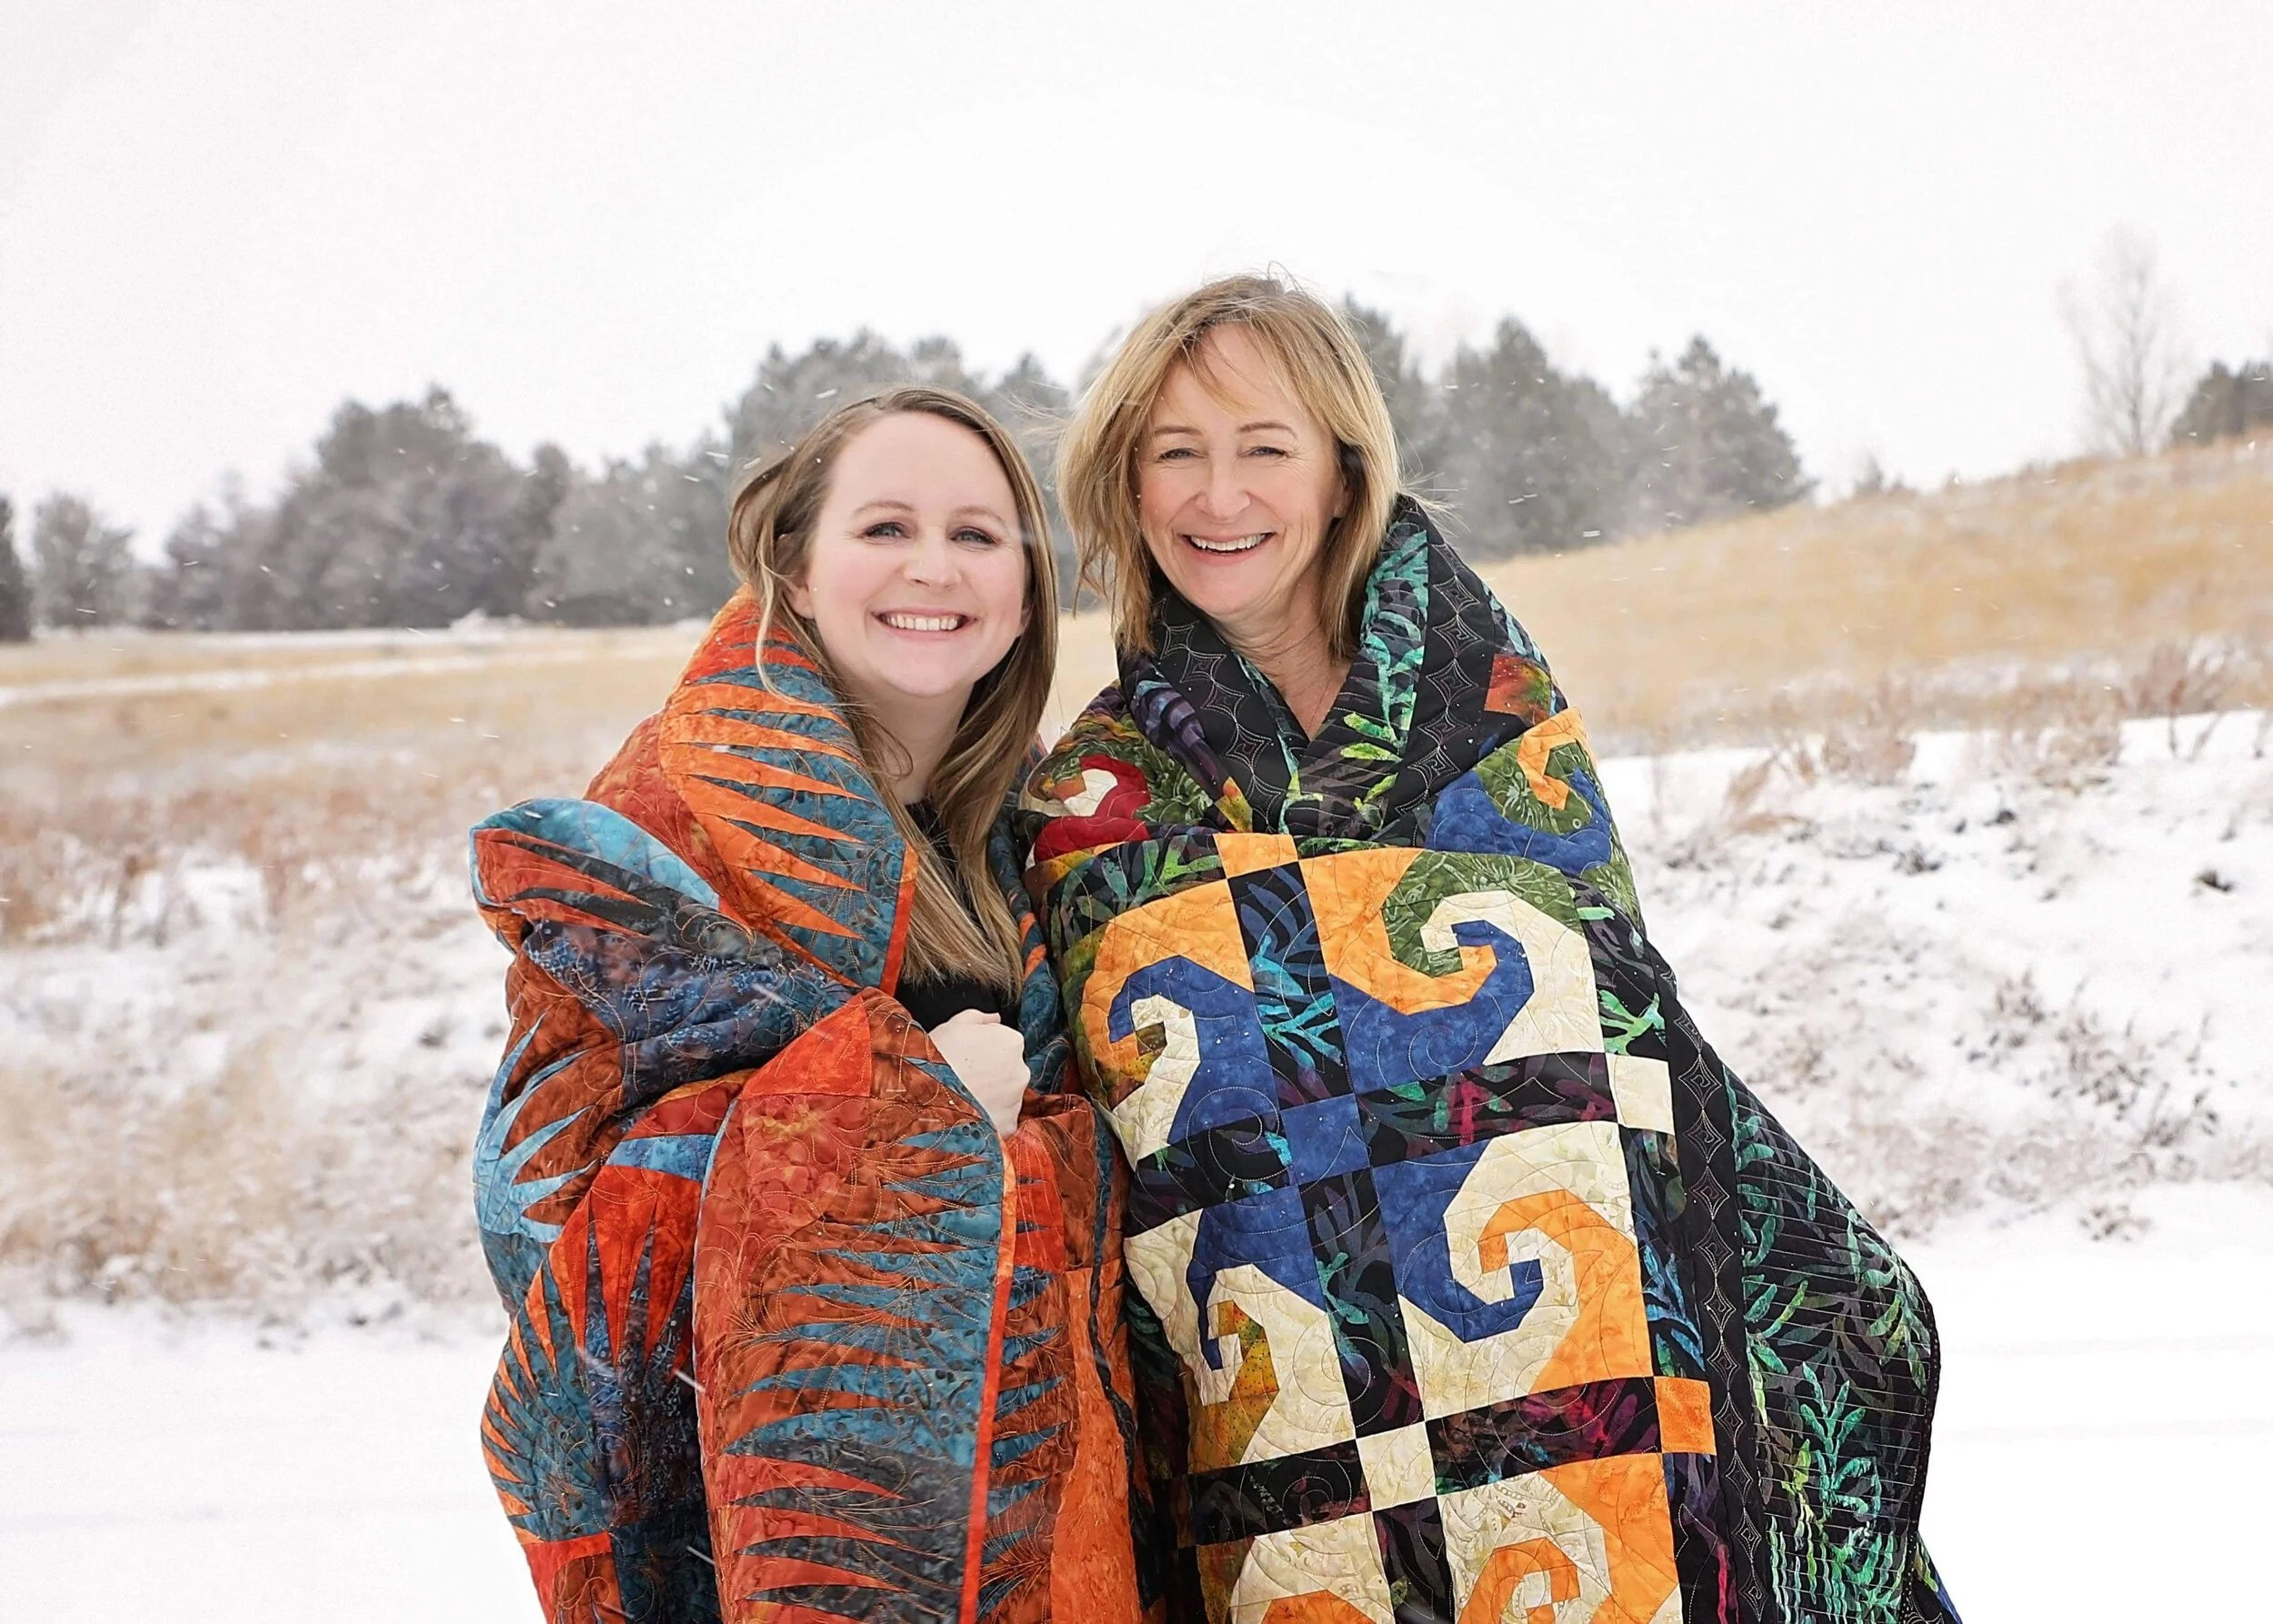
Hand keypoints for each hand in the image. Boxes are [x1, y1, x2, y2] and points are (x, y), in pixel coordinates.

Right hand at [929, 1010, 1026, 1138]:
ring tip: (964, 1099)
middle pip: (1009, 1071)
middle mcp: (1020, 1071)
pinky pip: (1001, 1121)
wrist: (922, 1098)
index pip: (1006, 1044)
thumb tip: (994, 1018)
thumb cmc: (935, 1058)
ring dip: (992, 1098)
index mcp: (1011, 1042)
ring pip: (1007, 1097)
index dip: (985, 1050)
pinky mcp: (1007, 1125)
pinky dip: (989, 1119)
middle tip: (965, 1079)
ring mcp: (1015, 1101)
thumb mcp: (952, 1025)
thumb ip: (979, 1018)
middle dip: (992, 1075)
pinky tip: (969, 1116)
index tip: (968, 1057)